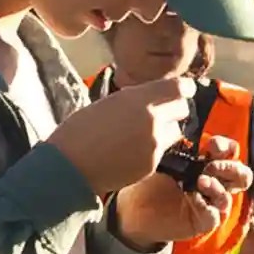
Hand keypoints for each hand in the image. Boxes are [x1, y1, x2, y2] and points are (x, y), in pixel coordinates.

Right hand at [48, 78, 194, 194]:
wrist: (69, 166)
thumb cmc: (79, 130)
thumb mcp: (108, 103)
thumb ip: (135, 99)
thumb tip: (152, 97)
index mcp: (139, 99)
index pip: (179, 88)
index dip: (183, 89)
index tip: (184, 90)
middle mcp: (152, 119)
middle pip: (182, 109)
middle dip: (174, 111)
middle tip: (161, 114)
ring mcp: (154, 144)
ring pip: (175, 132)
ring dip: (165, 131)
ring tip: (141, 136)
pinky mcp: (152, 164)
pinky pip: (161, 151)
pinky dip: (152, 150)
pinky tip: (131, 151)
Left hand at [115, 135, 253, 249]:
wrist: (134, 208)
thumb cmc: (152, 180)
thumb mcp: (166, 159)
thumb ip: (184, 149)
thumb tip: (193, 136)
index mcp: (210, 164)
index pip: (232, 152)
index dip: (227, 147)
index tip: (212, 145)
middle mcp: (216, 184)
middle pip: (242, 176)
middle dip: (230, 168)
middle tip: (211, 165)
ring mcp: (211, 205)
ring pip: (229, 198)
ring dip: (216, 187)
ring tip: (200, 181)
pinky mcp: (203, 222)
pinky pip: (214, 216)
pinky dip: (205, 206)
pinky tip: (191, 197)